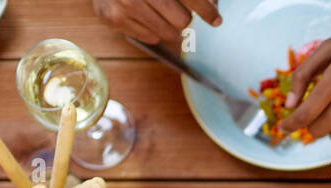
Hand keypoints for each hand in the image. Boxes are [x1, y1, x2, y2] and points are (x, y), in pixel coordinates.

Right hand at [93, 0, 220, 45]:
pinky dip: (152, 29)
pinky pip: (151, 38)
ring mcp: (123, 5)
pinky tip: (142, 14)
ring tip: (158, 11)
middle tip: (175, 10)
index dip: (207, 11)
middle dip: (183, 17)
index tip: (217, 20)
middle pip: (182, 21)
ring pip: (169, 34)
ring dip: (169, 25)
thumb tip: (212, 9)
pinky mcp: (113, 19)